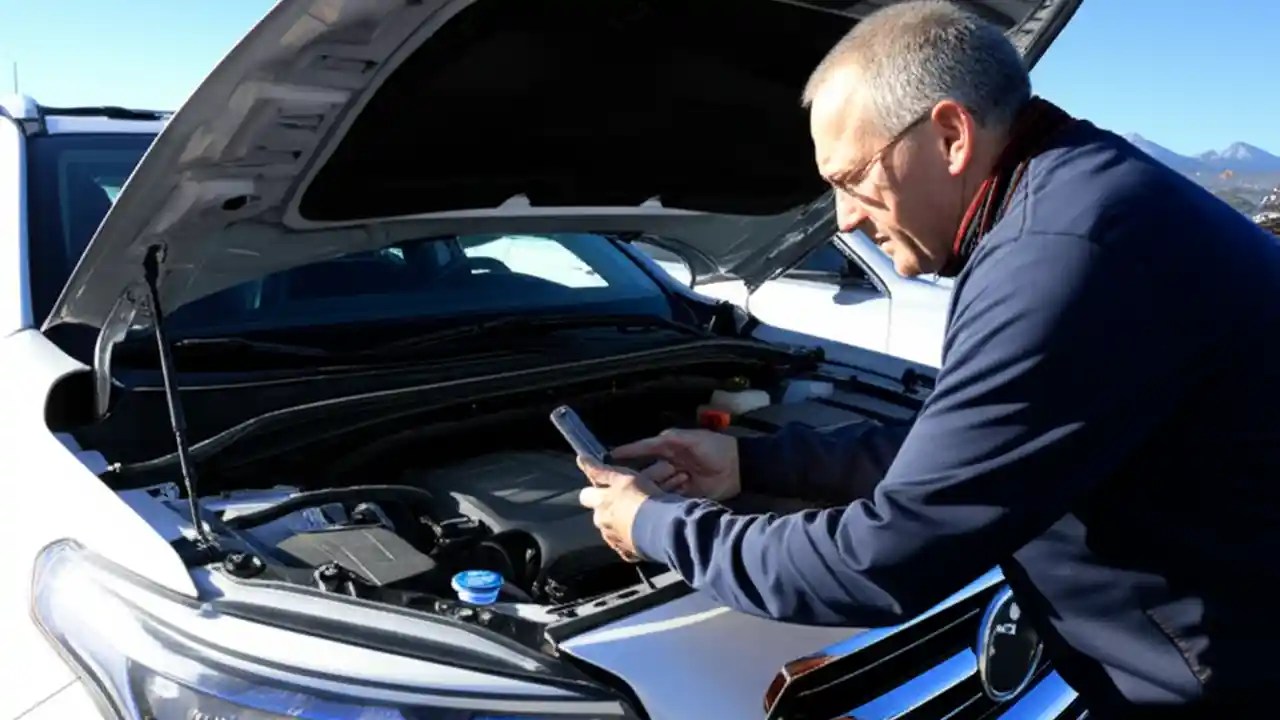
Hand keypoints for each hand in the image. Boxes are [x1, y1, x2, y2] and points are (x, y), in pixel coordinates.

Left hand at [576, 456, 670, 561]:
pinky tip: (646, 531)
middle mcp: (603, 525)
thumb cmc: (641, 499)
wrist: (661, 528)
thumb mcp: (622, 477)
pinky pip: (628, 545)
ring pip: (615, 529)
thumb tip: (580, 458)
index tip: (607, 486)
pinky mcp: (629, 554)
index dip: (597, 490)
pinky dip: (634, 538)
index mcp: (600, 506)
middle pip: (601, 514)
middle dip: (613, 508)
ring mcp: (615, 541)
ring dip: (624, 522)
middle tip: (633, 499)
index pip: (587, 496)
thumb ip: (600, 470)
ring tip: (644, 514)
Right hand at [609, 429, 741, 500]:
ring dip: (654, 489)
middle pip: (646, 472)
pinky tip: (659, 503)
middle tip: (623, 485)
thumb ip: (667, 439)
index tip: (608, 457)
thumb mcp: (689, 439)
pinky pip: (669, 499)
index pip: (642, 450)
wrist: (739, 468)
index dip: (627, 454)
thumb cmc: (714, 448)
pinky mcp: (685, 496)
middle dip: (637, 478)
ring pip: (656, 487)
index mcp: (668, 448)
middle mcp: (668, 465)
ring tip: (649, 491)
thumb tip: (644, 443)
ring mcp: (676, 481)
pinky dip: (665, 500)